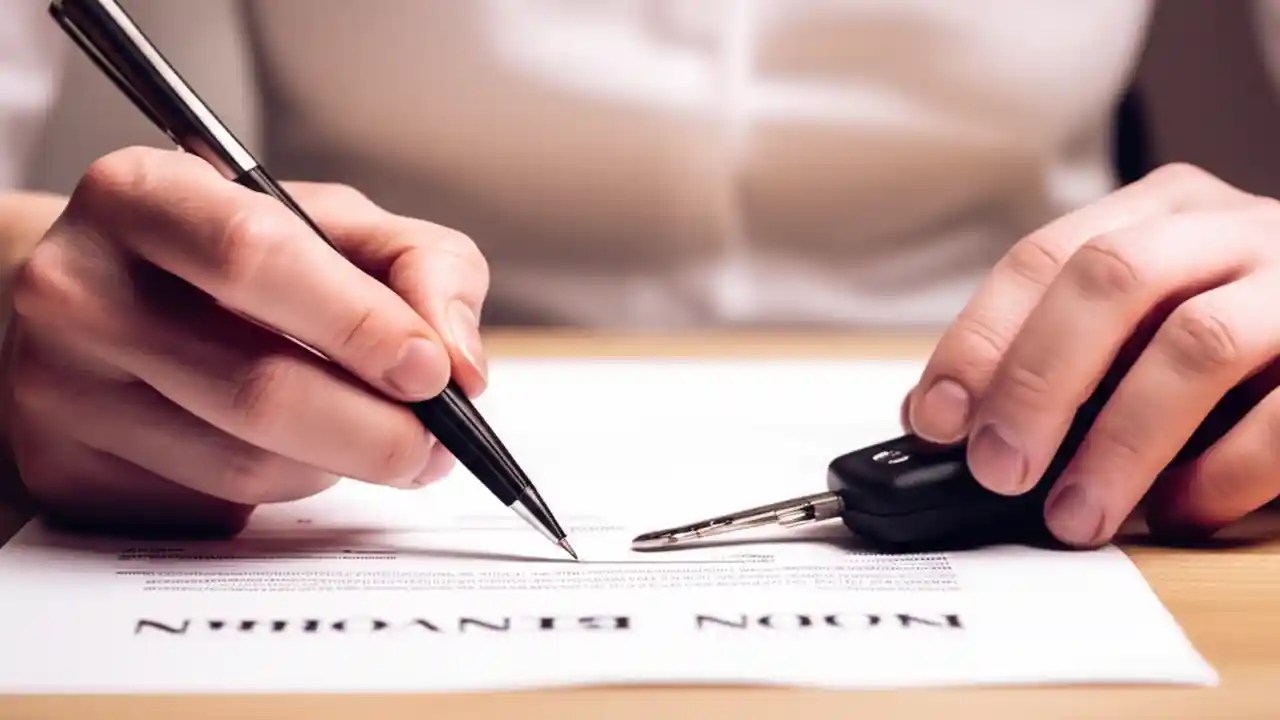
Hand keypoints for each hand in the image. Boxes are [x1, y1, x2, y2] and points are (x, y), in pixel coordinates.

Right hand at [5, 147, 488, 535]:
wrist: (102, 301)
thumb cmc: (234, 258)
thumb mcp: (335, 223)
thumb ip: (421, 267)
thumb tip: (462, 367)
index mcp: (143, 196)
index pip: (253, 258)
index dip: (359, 324)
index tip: (431, 372)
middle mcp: (79, 288)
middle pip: (258, 389)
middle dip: (378, 430)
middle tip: (435, 442)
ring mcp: (60, 390)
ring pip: (247, 466)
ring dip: (338, 464)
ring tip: (368, 434)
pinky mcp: (69, 473)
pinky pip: (217, 508)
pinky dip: (285, 488)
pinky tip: (289, 449)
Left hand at [906, 163, 1279, 546]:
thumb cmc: (1240, 335)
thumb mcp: (1144, 323)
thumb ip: (1055, 352)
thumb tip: (936, 414)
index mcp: (1159, 214)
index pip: (1043, 257)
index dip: (980, 339)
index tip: (937, 417)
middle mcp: (1230, 229)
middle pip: (1110, 279)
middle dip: (1038, 381)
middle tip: (998, 469)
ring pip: (1196, 344)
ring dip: (1119, 442)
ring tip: (1075, 516)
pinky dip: (1218, 475)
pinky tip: (1177, 513)